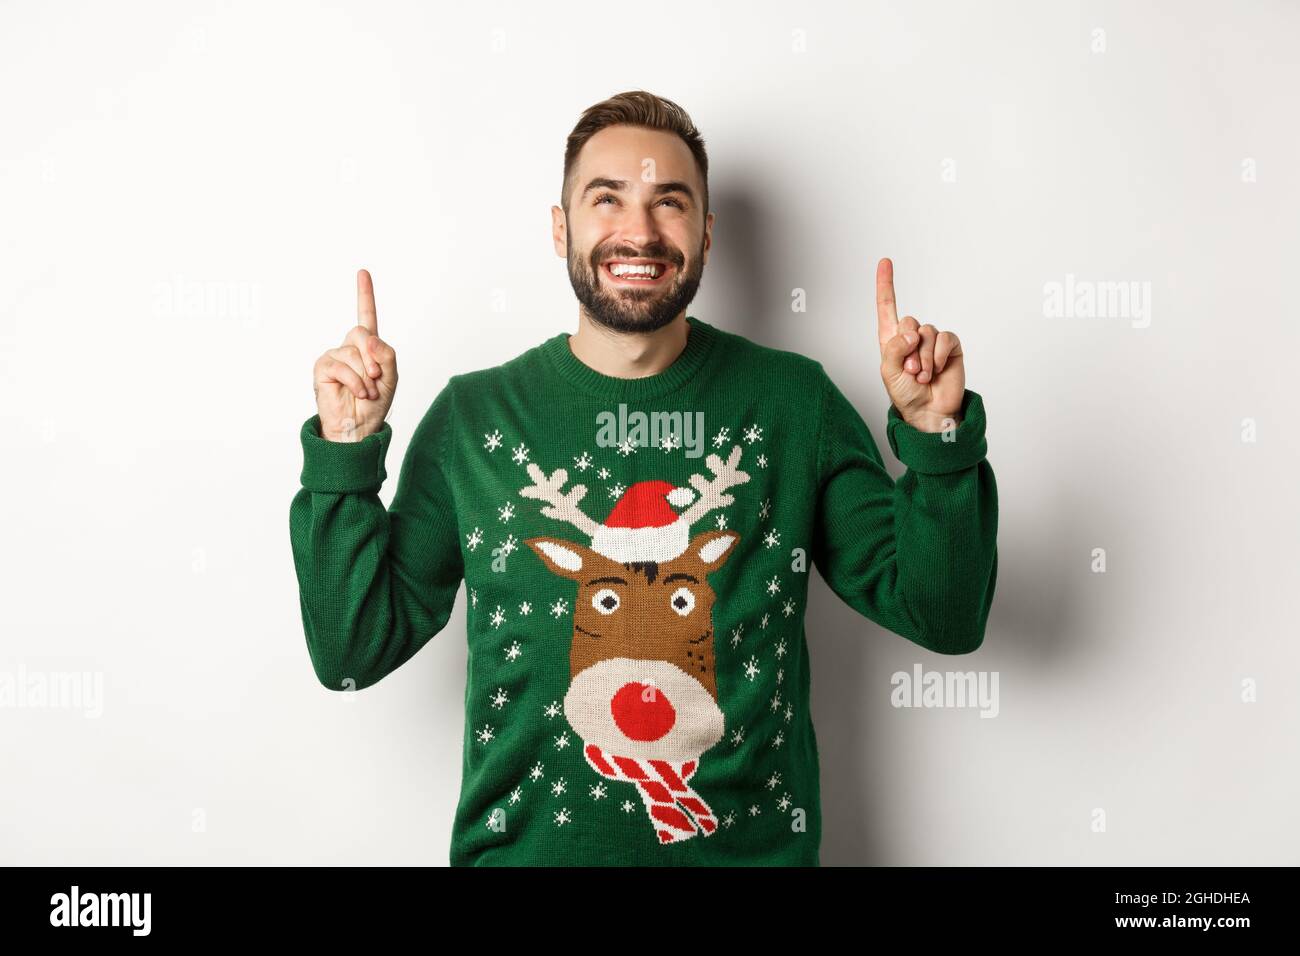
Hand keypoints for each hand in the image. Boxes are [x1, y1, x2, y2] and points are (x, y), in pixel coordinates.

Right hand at [313, 269, 398, 441]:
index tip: (363, 272)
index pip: (366, 316)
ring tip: (366, 392)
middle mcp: (349, 348)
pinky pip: (341, 366)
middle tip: (376, 377)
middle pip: (361, 332)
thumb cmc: (374, 405)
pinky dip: (355, 382)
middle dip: (373, 355)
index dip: (365, 294)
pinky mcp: (322, 368)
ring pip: (353, 352)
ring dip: (366, 375)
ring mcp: (334, 357)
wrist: (359, 428)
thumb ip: (386, 354)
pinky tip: (358, 393)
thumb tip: (369, 338)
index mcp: (368, 348)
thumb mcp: (391, 377)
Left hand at [875, 257, 964, 432]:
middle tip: (910, 371)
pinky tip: (937, 370)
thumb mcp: (890, 373)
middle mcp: (912, 336)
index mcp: (892, 340)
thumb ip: (895, 349)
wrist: (929, 412)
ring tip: (922, 376)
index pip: (887, 307)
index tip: (885, 261)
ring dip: (923, 358)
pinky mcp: (950, 347)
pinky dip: (938, 356)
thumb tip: (912, 333)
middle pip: (909, 320)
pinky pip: (945, 339)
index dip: (886, 284)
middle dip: (908, 348)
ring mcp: (932, 341)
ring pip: (927, 332)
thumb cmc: (906, 394)